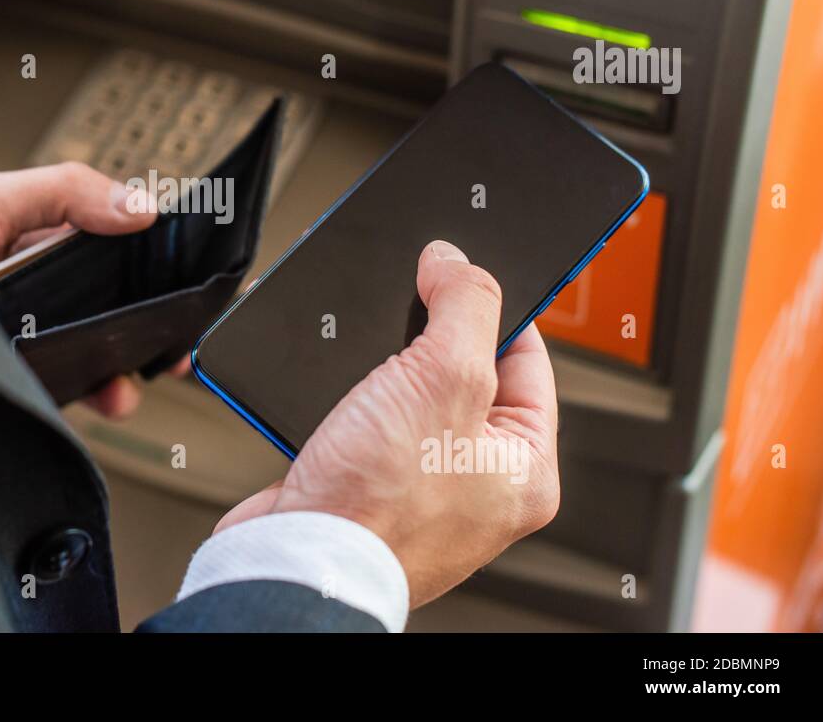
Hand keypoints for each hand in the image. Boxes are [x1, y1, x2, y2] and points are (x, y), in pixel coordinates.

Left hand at [0, 162, 157, 418]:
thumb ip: (63, 191)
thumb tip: (138, 205)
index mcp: (28, 242)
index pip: (103, 244)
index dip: (143, 259)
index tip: (176, 273)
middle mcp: (32, 292)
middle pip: (110, 305)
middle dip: (146, 322)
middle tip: (171, 339)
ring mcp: (28, 342)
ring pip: (98, 353)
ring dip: (126, 367)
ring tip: (133, 377)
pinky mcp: (21, 384)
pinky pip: (74, 391)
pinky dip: (100, 396)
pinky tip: (106, 396)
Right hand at [216, 240, 559, 607]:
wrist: (294, 558)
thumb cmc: (376, 502)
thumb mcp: (444, 376)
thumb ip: (464, 306)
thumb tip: (457, 263)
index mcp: (525, 469)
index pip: (528, 359)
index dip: (491, 308)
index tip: (459, 273)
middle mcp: (479, 485)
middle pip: (465, 375)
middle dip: (427, 340)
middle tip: (406, 318)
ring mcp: (421, 491)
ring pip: (409, 397)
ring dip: (381, 371)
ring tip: (365, 370)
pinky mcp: (366, 489)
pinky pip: (366, 424)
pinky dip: (347, 400)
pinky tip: (334, 395)